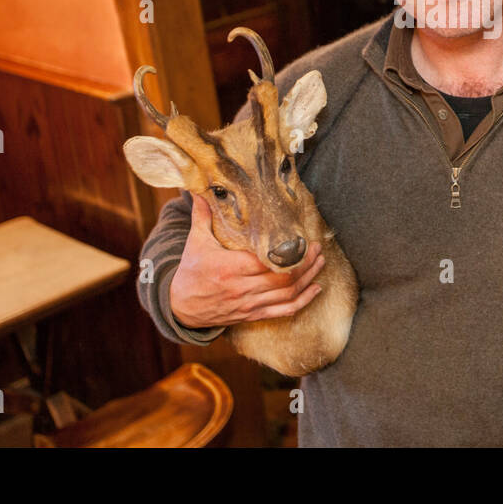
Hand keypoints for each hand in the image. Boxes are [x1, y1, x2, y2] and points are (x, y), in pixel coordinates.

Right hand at [169, 193, 325, 328]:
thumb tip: (198, 188)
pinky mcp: (252, 315)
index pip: (267, 262)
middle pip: (283, 278)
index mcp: (230, 268)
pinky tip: (315, 290)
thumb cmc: (191, 271)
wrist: (181, 307)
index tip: (303, 239)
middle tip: (318, 248)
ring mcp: (248, 304)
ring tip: (321, 263)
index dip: (289, 253)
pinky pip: (282, 311)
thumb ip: (202, 215)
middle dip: (305, 264)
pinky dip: (302, 301)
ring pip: (287, 294)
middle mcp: (242, 288)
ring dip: (308, 279)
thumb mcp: (196, 242)